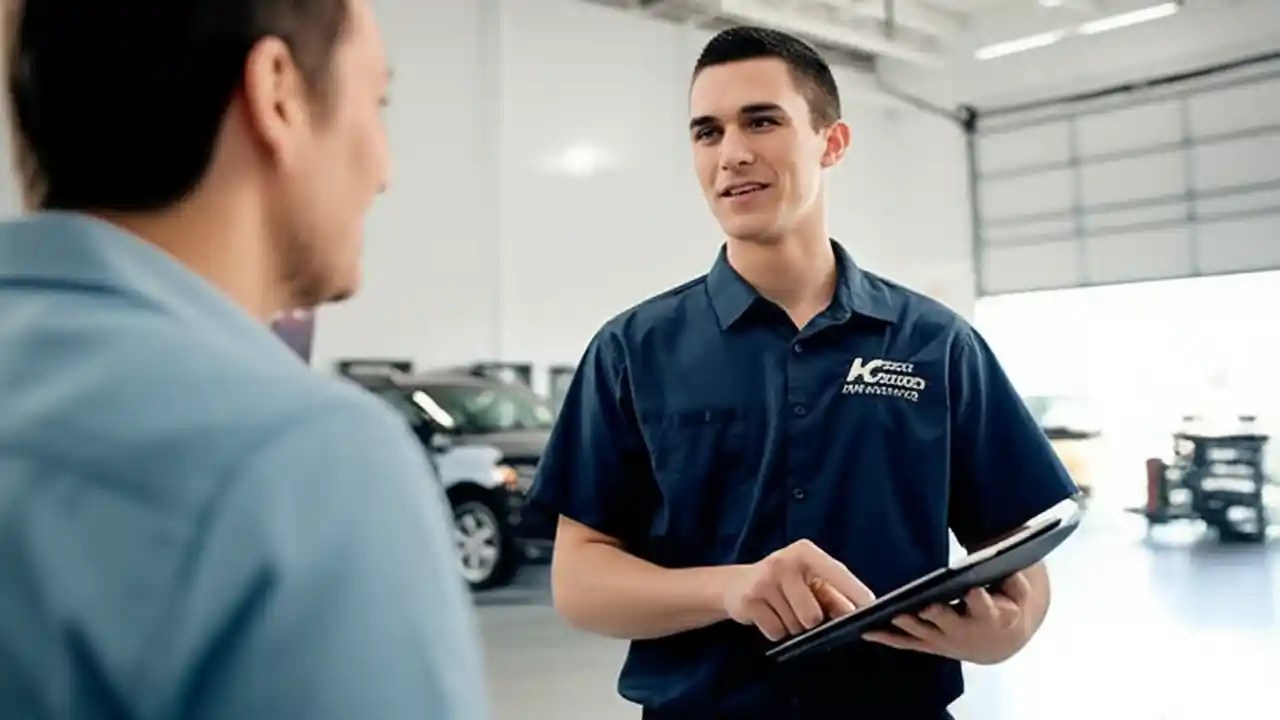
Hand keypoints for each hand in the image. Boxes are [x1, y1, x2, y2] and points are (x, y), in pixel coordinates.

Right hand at [723, 539, 874, 640]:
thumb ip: (835, 596)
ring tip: (782, 610)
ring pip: (795, 626)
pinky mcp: (750, 600)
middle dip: (810, 621)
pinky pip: (776, 633)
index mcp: (806, 552)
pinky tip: (769, 615)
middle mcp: (785, 561)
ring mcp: (765, 581)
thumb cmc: (784, 582)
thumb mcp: (810, 581)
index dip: (855, 591)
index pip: (836, 573)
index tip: (871, 607)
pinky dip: (776, 631)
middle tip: (799, 609)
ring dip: (792, 626)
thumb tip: (857, 614)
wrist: (736, 584)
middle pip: (813, 615)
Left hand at [863, 571, 1033, 664]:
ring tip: (886, 613)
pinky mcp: (929, 644)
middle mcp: (965, 634)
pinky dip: (886, 637)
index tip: (974, 590)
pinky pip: (905, 642)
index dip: (982, 602)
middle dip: (939, 616)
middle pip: (950, 624)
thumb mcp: (1020, 592)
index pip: (987, 609)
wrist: (999, 642)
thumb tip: (1010, 568)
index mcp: (992, 618)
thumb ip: (1017, 581)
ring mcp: (944, 642)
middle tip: (926, 606)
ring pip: (923, 634)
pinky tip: (865, 630)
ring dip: (906, 624)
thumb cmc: (1007, 607)